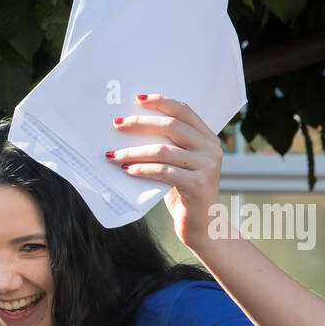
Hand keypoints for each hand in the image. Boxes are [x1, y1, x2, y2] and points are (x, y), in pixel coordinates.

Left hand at [105, 93, 222, 249]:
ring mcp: (207, 166)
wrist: (202, 226)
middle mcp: (211, 148)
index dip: (161, 102)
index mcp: (208, 138)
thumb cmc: (183, 194)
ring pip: (164, 150)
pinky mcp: (198, 185)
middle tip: (117, 125)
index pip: (184, 111)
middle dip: (141, 123)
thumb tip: (131, 129)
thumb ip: (168, 147)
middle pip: (172, 126)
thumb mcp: (179, 165)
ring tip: (113, 155)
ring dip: (134, 151)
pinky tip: (127, 170)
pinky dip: (142, 169)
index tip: (137, 99)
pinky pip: (163, 171)